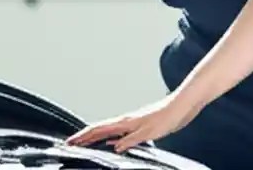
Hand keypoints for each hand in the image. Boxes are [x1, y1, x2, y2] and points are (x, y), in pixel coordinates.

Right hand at [65, 92, 202, 153]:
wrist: (181, 105)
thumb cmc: (168, 116)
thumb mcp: (149, 132)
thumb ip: (131, 140)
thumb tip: (115, 148)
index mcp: (125, 122)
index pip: (98, 130)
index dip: (83, 137)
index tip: (70, 142)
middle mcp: (125, 121)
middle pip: (99, 129)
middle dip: (84, 137)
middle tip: (71, 144)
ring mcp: (131, 123)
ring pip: (107, 131)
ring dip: (94, 137)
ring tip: (84, 144)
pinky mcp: (139, 126)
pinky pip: (117, 133)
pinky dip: (108, 138)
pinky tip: (111, 144)